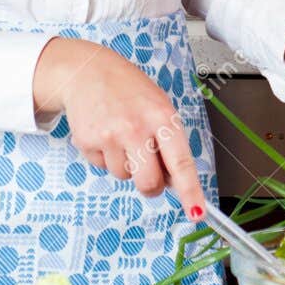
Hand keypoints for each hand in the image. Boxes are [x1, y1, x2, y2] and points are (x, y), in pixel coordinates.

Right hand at [33, 38, 205, 215]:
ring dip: (124, 163)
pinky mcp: (87, 141)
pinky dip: (104, 155)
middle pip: (148, 182)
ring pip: (123, 176)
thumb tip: (172, 181)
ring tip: (120, 133)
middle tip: (147, 170)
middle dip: (149, 185)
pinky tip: (104, 132)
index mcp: (163, 117)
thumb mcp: (158, 106)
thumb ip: (167, 141)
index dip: (190, 191)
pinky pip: (102, 166)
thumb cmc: (129, 90)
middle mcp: (137, 128)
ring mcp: (110, 135)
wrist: (89, 71)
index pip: (181, 162)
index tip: (197, 213)